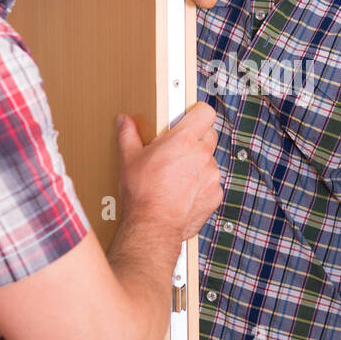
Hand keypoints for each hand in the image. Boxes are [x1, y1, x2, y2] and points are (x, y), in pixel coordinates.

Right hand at [115, 102, 221, 242]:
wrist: (153, 227)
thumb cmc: (142, 194)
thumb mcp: (129, 159)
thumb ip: (128, 135)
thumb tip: (124, 121)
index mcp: (183, 141)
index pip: (205, 112)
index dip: (198, 113)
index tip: (190, 117)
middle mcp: (202, 155)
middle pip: (209, 135)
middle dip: (196, 139)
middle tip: (178, 149)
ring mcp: (212, 176)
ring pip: (210, 161)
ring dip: (198, 164)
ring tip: (177, 176)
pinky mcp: (216, 194)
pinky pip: (212, 183)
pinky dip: (201, 185)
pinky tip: (183, 192)